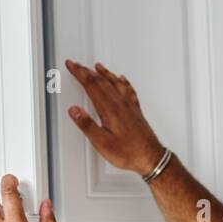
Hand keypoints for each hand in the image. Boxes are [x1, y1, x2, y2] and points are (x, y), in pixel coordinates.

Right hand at [65, 59, 165, 175]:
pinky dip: (122, 81)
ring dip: (104, 73)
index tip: (71, 66)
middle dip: (87, 71)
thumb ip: (87, 125)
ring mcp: (129, 106)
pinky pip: (128, 89)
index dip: (79, 74)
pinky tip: (122, 79)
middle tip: (77, 65)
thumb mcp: (102, 143)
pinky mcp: (136, 110)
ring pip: (115, 82)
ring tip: (97, 66)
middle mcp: (120, 104)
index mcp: (110, 110)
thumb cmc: (129, 152)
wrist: (151, 157)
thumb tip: (74, 110)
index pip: (91, 85)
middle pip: (101, 81)